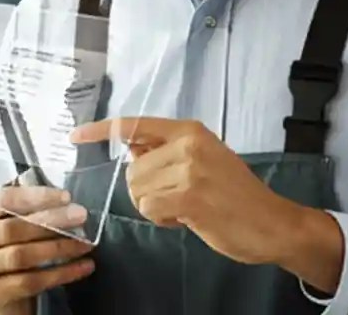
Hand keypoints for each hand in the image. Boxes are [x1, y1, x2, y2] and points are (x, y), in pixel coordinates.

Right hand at [0, 186, 96, 314]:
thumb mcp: (13, 228)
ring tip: (85, 245)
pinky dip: (60, 274)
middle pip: (13, 228)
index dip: (35, 197)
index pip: (4, 199)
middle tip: (80, 216)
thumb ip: (30, 212)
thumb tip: (64, 201)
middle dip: (51, 221)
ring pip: (22, 256)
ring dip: (58, 248)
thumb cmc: (10, 254)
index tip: (65, 196)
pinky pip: (30, 282)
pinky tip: (81, 267)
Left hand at [70, 117, 302, 265]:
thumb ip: (167, 151)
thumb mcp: (203, 159)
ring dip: (155, 207)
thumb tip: (130, 148)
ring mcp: (189, 169)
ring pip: (138, 191)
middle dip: (147, 191)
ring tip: (186, 208)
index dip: (101, 130)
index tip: (75, 135)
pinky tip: (187, 218)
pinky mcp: (189, 196)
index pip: (134, 125)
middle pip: (132, 170)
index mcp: (189, 130)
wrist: (272, 222)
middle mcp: (187, 143)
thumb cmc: (236, 194)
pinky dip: (162, 219)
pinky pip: (149, 208)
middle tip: (178, 199)